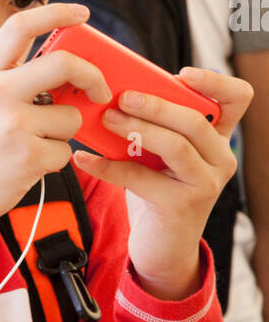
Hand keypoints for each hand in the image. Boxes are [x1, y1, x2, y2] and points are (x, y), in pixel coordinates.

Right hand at [0, 4, 111, 259]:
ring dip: (62, 133)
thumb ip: (9, 82)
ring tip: (32, 145)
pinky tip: (27, 166)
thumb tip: (63, 73)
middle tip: (99, 90)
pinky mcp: (28, 157)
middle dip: (92, 76)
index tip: (82, 14)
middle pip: (65, 65)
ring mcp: (13, 125)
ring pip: (70, 117)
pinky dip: (53, 160)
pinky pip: (64, 151)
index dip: (56, 13)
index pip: (20, 27)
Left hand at [72, 68, 253, 299]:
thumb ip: (153, 126)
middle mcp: (220, 159)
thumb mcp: (160, 154)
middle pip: (195, 120)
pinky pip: (141, 177)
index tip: (182, 74)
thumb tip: (114, 93)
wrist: (162, 247)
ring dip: (137, 129)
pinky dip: (108, 166)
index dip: (215, 82)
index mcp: (217, 138)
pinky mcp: (181, 206)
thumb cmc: (158, 190)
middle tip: (122, 97)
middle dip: (156, 104)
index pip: (236, 99)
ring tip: (106, 119)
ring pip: (175, 145)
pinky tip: (85, 159)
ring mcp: (205, 184)